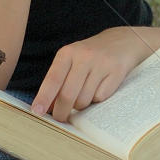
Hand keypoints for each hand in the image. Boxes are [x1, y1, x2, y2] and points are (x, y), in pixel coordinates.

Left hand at [31, 27, 151, 121]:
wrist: (122, 42)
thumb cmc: (91, 56)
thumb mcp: (71, 61)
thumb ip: (58, 81)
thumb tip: (46, 107)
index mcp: (68, 53)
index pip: (53, 79)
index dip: (44, 97)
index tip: (37, 111)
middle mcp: (84, 57)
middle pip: (68, 95)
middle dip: (62, 111)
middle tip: (60, 118)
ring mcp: (101, 64)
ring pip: (84, 100)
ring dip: (81, 105)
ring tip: (84, 94)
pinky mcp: (116, 72)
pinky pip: (100, 98)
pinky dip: (97, 99)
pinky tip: (99, 88)